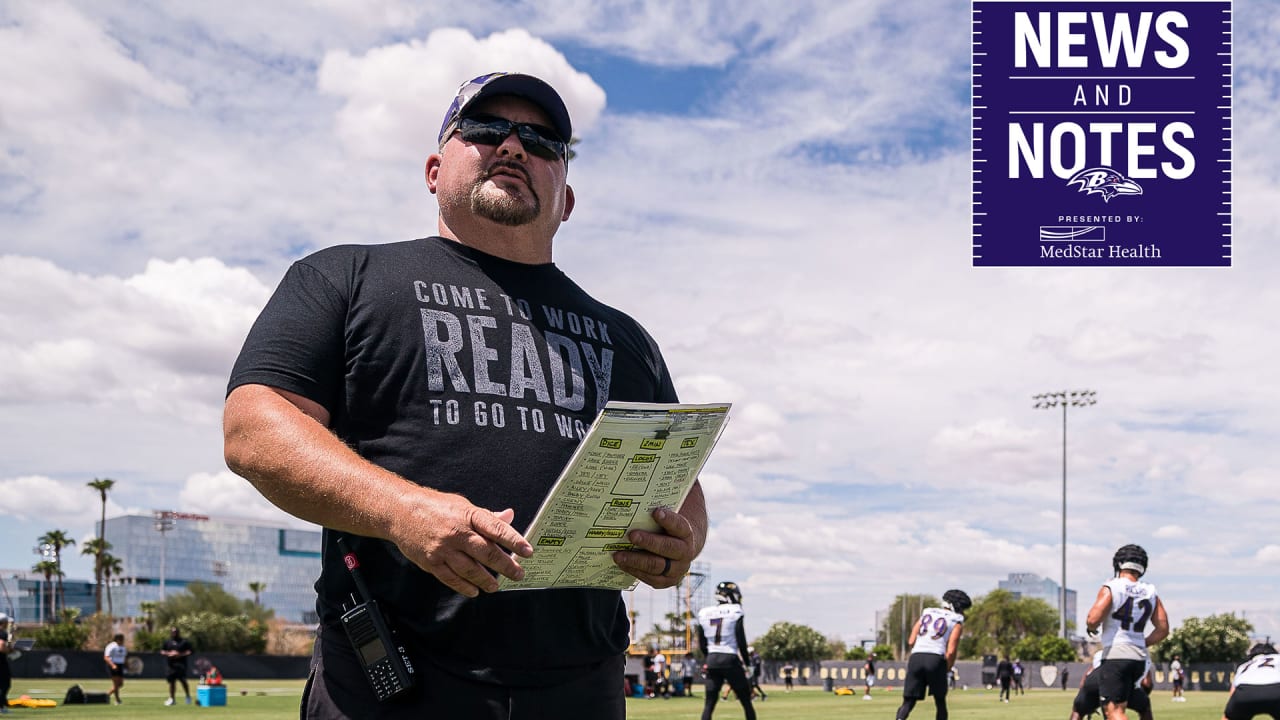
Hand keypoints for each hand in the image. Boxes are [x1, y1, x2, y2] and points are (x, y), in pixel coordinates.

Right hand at [390, 490, 533, 597]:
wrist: (400, 511)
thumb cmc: (435, 506)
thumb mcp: (462, 505)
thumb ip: (486, 516)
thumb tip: (509, 517)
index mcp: (467, 515)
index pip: (495, 528)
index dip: (514, 540)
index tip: (528, 551)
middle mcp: (457, 533)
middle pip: (486, 552)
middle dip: (505, 565)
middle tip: (518, 574)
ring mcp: (443, 549)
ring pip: (470, 569)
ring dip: (486, 580)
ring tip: (496, 586)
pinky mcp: (431, 562)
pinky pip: (451, 578)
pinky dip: (464, 587)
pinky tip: (474, 591)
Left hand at [611, 506, 698, 588]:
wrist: (680, 549)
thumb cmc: (668, 527)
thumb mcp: (669, 515)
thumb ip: (663, 503)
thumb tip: (649, 484)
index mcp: (687, 534)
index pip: (680, 526)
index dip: (669, 520)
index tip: (656, 511)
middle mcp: (685, 553)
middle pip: (667, 548)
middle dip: (649, 541)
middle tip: (631, 535)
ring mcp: (676, 569)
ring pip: (656, 566)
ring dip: (636, 560)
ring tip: (618, 554)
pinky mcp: (666, 581)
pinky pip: (650, 578)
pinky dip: (634, 570)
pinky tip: (622, 563)